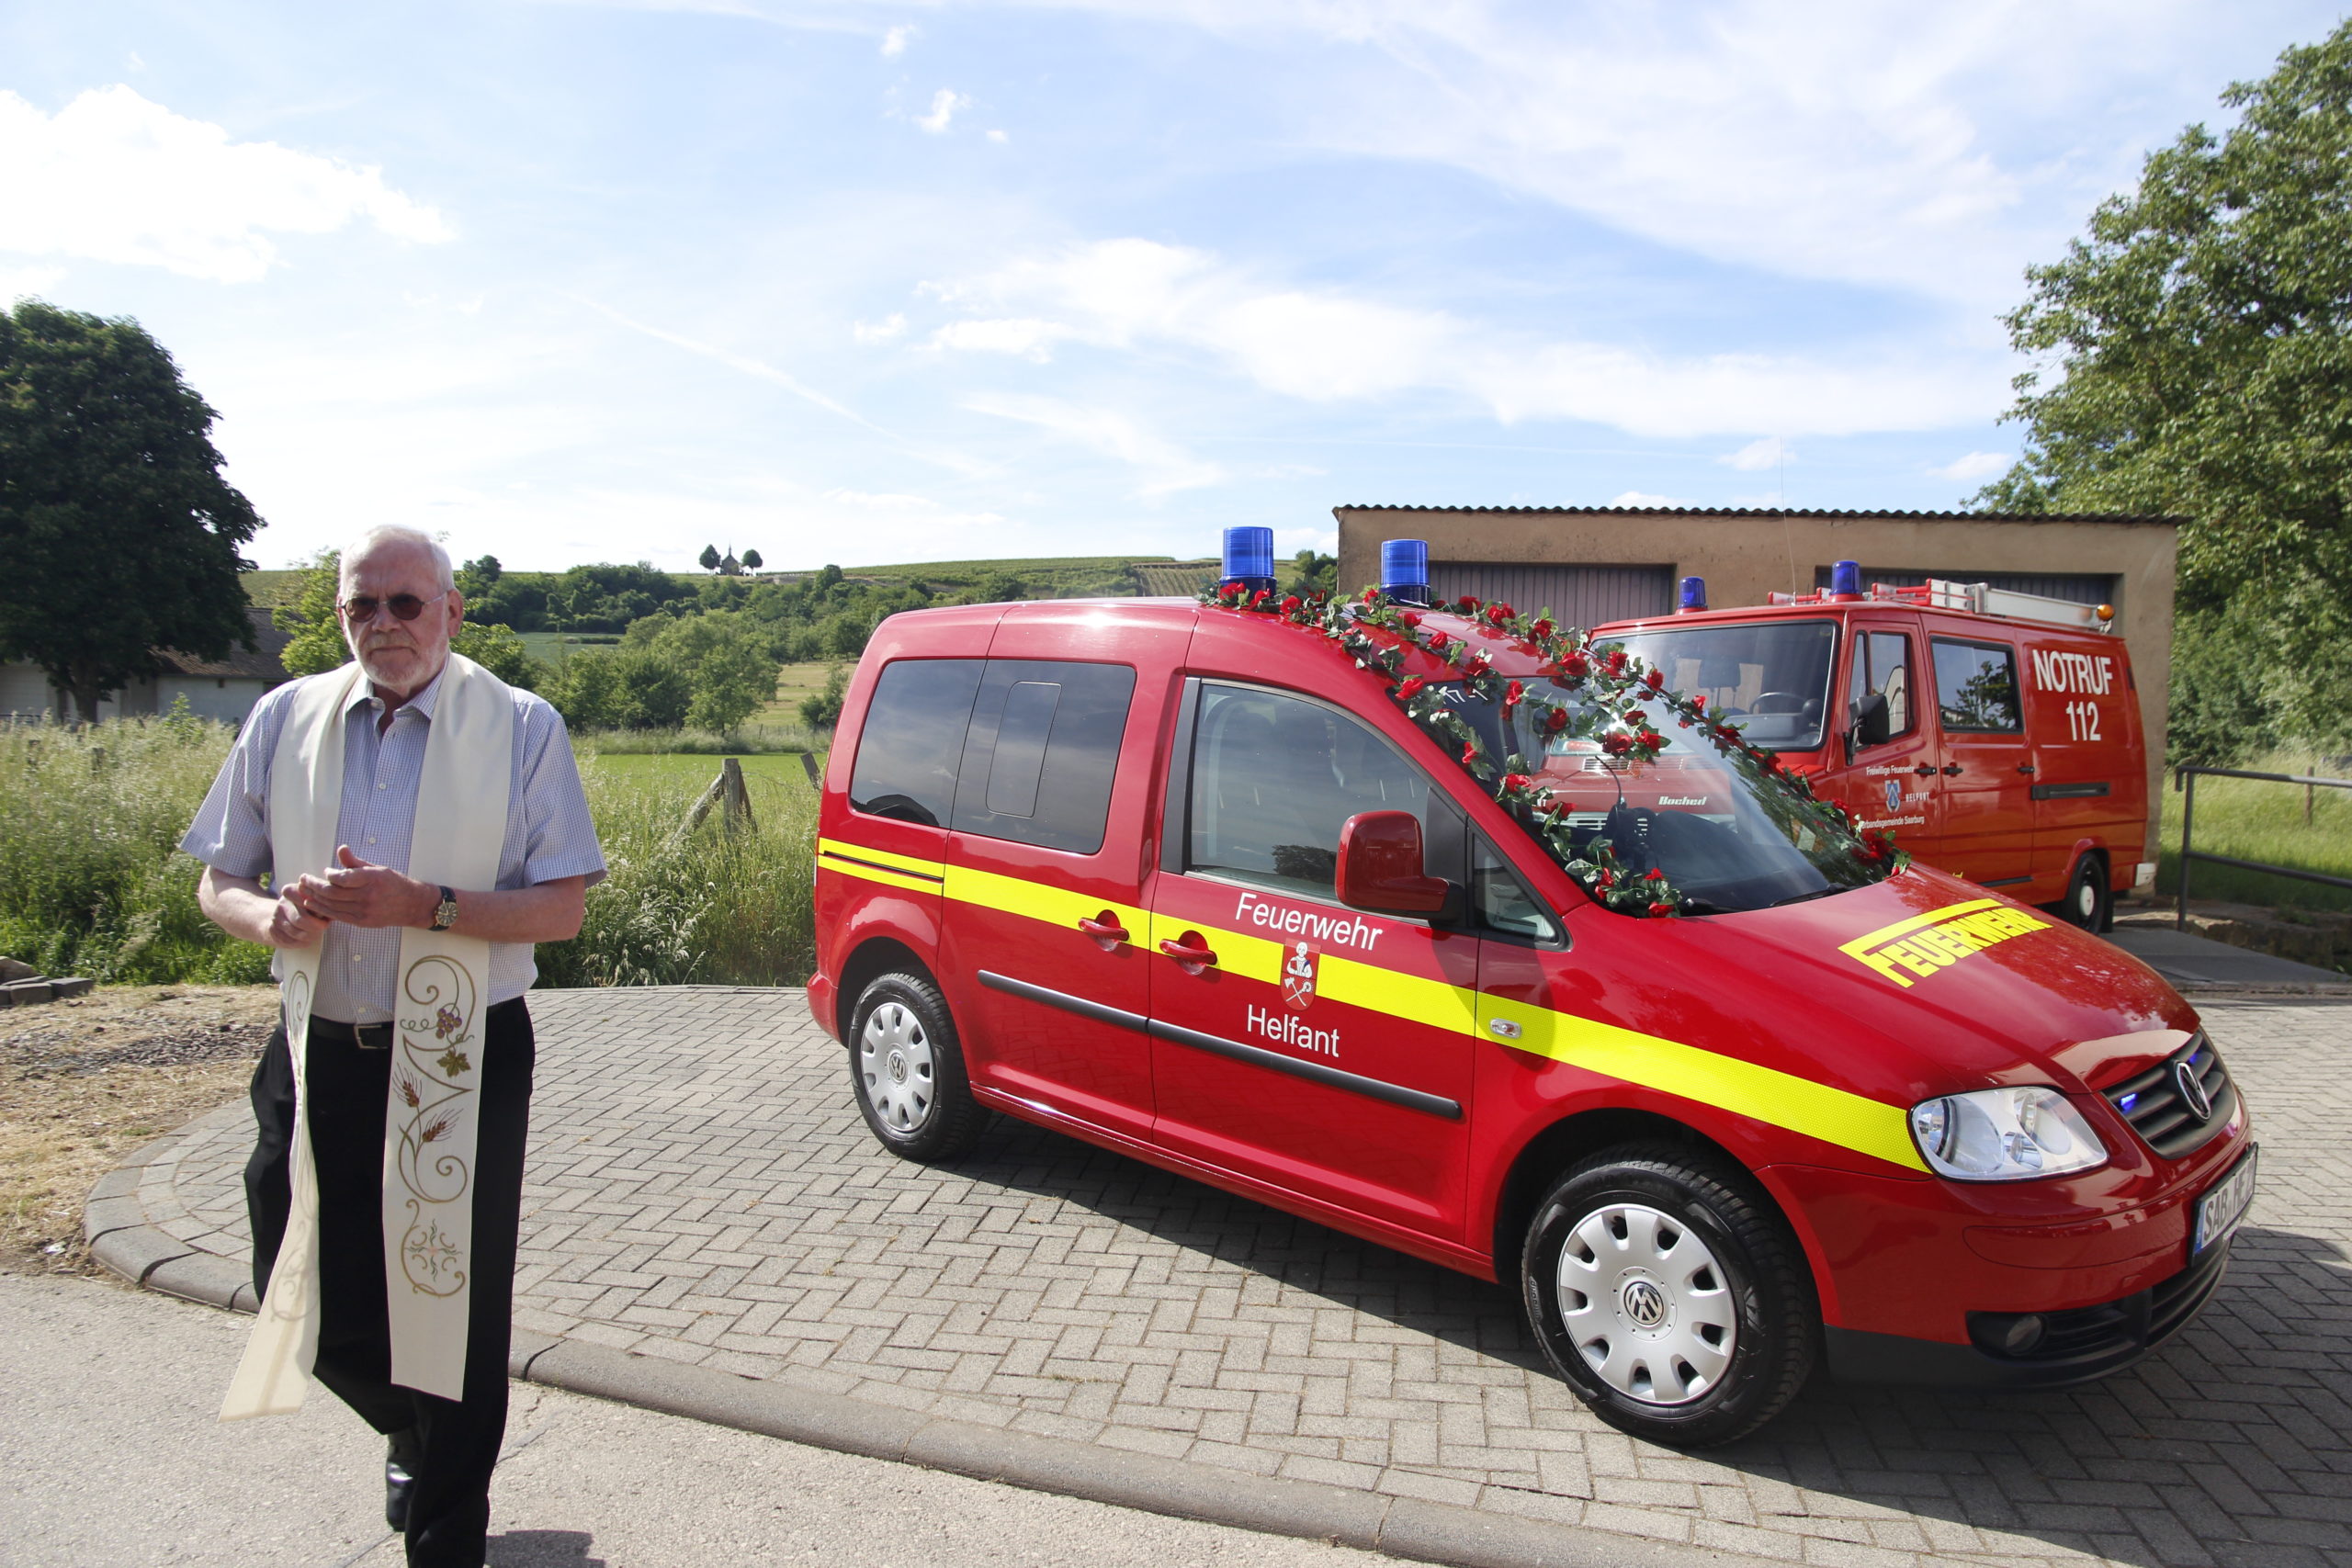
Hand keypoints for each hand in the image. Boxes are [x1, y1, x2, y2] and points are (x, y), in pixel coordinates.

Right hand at [267, 891, 327, 948]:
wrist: (280, 917)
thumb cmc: (304, 908)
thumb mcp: (312, 901)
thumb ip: (322, 904)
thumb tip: (335, 912)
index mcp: (292, 891)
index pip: (309, 903)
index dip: (320, 913)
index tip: (326, 918)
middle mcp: (282, 903)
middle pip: (301, 920)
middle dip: (315, 927)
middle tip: (323, 928)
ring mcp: (275, 917)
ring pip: (296, 932)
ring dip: (309, 936)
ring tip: (315, 933)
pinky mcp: (272, 930)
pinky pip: (290, 941)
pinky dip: (301, 942)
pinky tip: (305, 938)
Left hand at [297, 846, 434, 928]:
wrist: (412, 905)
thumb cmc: (394, 883)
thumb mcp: (377, 868)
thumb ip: (355, 862)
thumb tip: (341, 849)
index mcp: (372, 879)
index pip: (342, 877)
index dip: (329, 874)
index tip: (326, 871)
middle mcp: (368, 896)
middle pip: (332, 892)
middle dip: (314, 885)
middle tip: (304, 879)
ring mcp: (364, 911)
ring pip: (331, 904)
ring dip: (315, 897)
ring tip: (305, 890)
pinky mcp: (362, 922)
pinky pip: (337, 915)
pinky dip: (322, 909)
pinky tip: (313, 903)